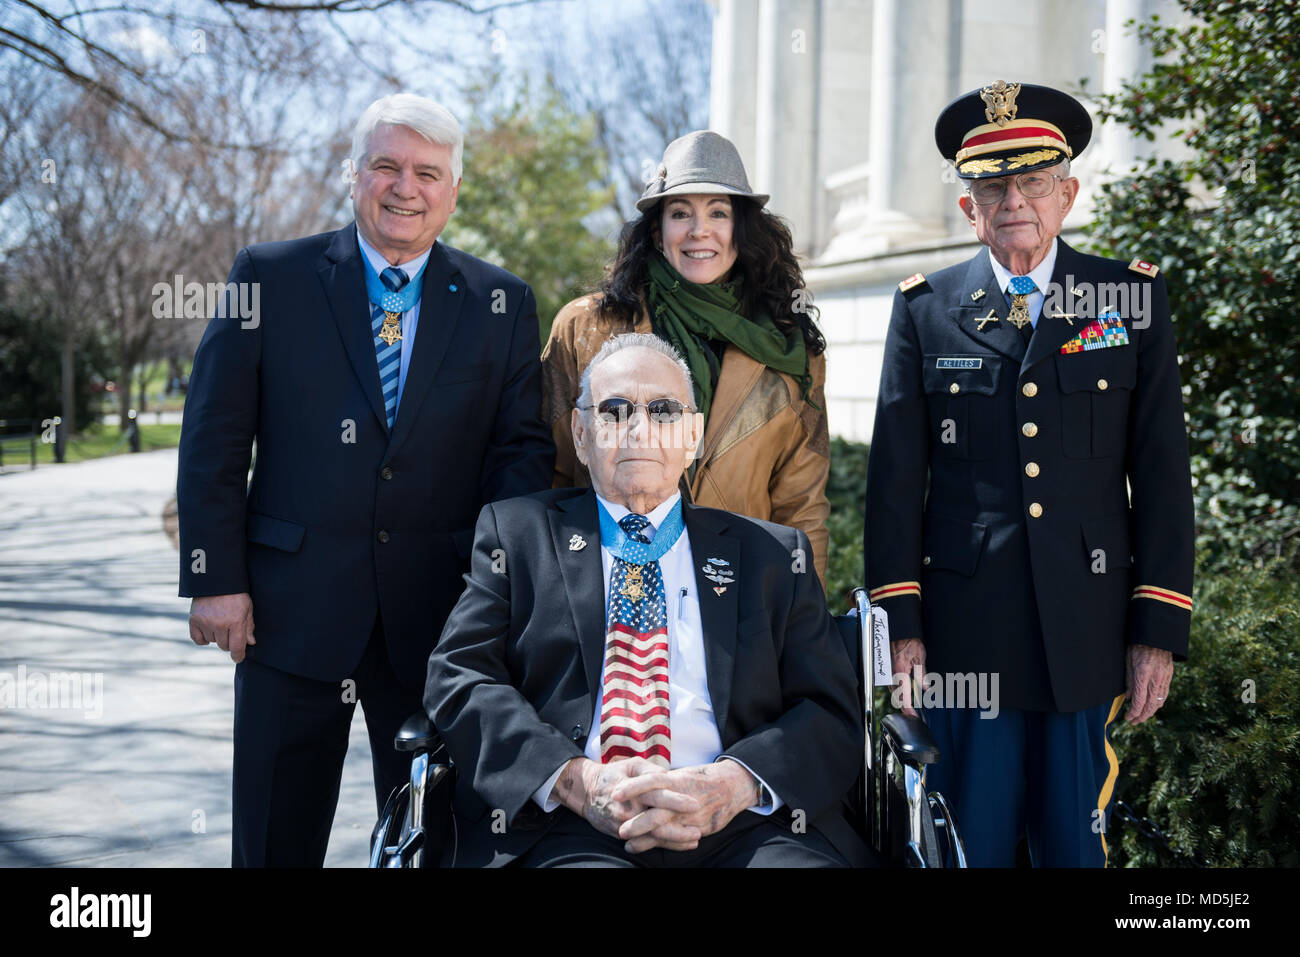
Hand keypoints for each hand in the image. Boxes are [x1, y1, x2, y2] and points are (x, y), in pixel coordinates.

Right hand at [189, 593, 254, 663]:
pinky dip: (203, 638)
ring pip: (212, 641)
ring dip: (216, 636)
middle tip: (230, 630)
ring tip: (219, 622)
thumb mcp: (247, 607)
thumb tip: (250, 643)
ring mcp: (205, 622)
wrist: (217, 579)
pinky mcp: (194, 620)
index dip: (238, 655)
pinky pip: (198, 639)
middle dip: (229, 641)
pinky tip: (208, 630)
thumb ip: (249, 626)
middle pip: (224, 646)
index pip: (236, 647)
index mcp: (235, 621)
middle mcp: (219, 624)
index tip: (238, 658)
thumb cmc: (236, 594)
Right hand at [551, 757, 700, 849]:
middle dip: (678, 828)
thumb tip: (669, 776)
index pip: (657, 795)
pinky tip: (680, 844)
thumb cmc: (614, 775)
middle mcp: (628, 809)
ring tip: (694, 840)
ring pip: (652, 836)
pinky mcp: (621, 834)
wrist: (587, 792)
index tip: (695, 804)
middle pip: (656, 821)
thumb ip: (651, 770)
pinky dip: (663, 844)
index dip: (676, 800)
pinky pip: (644, 842)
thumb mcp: (631, 765)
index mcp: (633, 789)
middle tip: (699, 830)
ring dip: (674, 840)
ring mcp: (624, 824)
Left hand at [611, 761, 757, 852]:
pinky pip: (677, 840)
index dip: (633, 787)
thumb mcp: (680, 775)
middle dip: (638, 823)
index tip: (615, 793)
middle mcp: (681, 800)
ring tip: (628, 845)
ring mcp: (689, 816)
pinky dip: (662, 846)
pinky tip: (649, 849)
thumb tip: (636, 782)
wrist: (730, 787)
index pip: (651, 781)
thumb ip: (661, 781)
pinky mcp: (697, 828)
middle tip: (620, 830)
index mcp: (676, 781)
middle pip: (657, 812)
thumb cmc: (700, 779)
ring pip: (665, 831)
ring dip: (645, 840)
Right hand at [890, 638, 925, 716]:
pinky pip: (890, 683)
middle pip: (895, 695)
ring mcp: (887, 671)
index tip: (912, 715)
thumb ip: (922, 674)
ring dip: (899, 699)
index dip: (908, 707)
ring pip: (891, 690)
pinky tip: (900, 694)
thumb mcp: (920, 658)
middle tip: (911, 714)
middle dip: (903, 706)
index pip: (903, 694)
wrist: (900, 632)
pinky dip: (895, 691)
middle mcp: (891, 673)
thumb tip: (926, 688)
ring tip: (907, 707)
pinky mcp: (886, 669)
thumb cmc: (910, 642)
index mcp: (900, 671)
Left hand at [1126, 644, 1173, 723]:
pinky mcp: (1169, 676)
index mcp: (1143, 674)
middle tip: (1133, 721)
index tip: (1128, 717)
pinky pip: (1164, 695)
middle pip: (1151, 706)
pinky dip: (1158, 703)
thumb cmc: (1137, 646)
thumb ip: (1129, 681)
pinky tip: (1152, 706)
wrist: (1157, 635)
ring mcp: (1165, 678)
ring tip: (1141, 716)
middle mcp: (1156, 678)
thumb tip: (1128, 698)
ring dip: (1150, 712)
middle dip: (1141, 717)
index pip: (1139, 701)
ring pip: (1159, 702)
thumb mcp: (1128, 661)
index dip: (1133, 712)